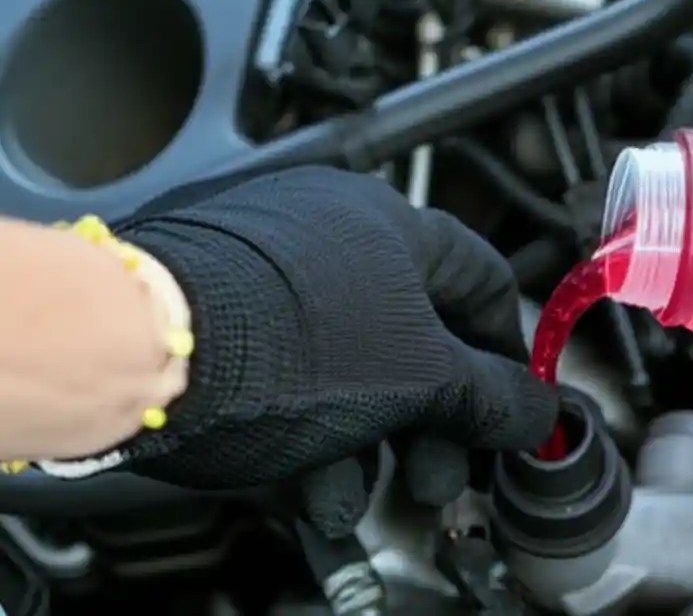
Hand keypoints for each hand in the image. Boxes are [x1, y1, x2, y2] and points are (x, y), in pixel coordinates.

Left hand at [109, 166, 557, 535]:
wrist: (132, 350)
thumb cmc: (280, 345)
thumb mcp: (420, 382)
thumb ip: (493, 398)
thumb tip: (539, 410)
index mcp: (393, 223)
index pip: (483, 282)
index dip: (509, 352)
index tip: (512, 403)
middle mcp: (330, 230)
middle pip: (413, 332)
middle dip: (434, 418)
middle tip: (441, 470)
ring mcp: (265, 264)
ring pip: (348, 359)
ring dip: (371, 436)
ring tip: (364, 490)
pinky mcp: (212, 303)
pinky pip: (288, 366)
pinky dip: (310, 422)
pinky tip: (310, 478)